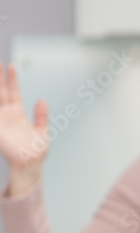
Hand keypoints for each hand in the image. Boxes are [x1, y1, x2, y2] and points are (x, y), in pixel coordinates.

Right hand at [0, 62, 48, 193]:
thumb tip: (42, 100)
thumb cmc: (36, 152)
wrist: (30, 166)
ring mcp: (1, 121)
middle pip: (0, 92)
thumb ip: (42, 116)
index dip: (12, 79)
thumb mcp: (42, 131)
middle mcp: (7, 115)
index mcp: (18, 114)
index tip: (10, 66)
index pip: (13, 92)